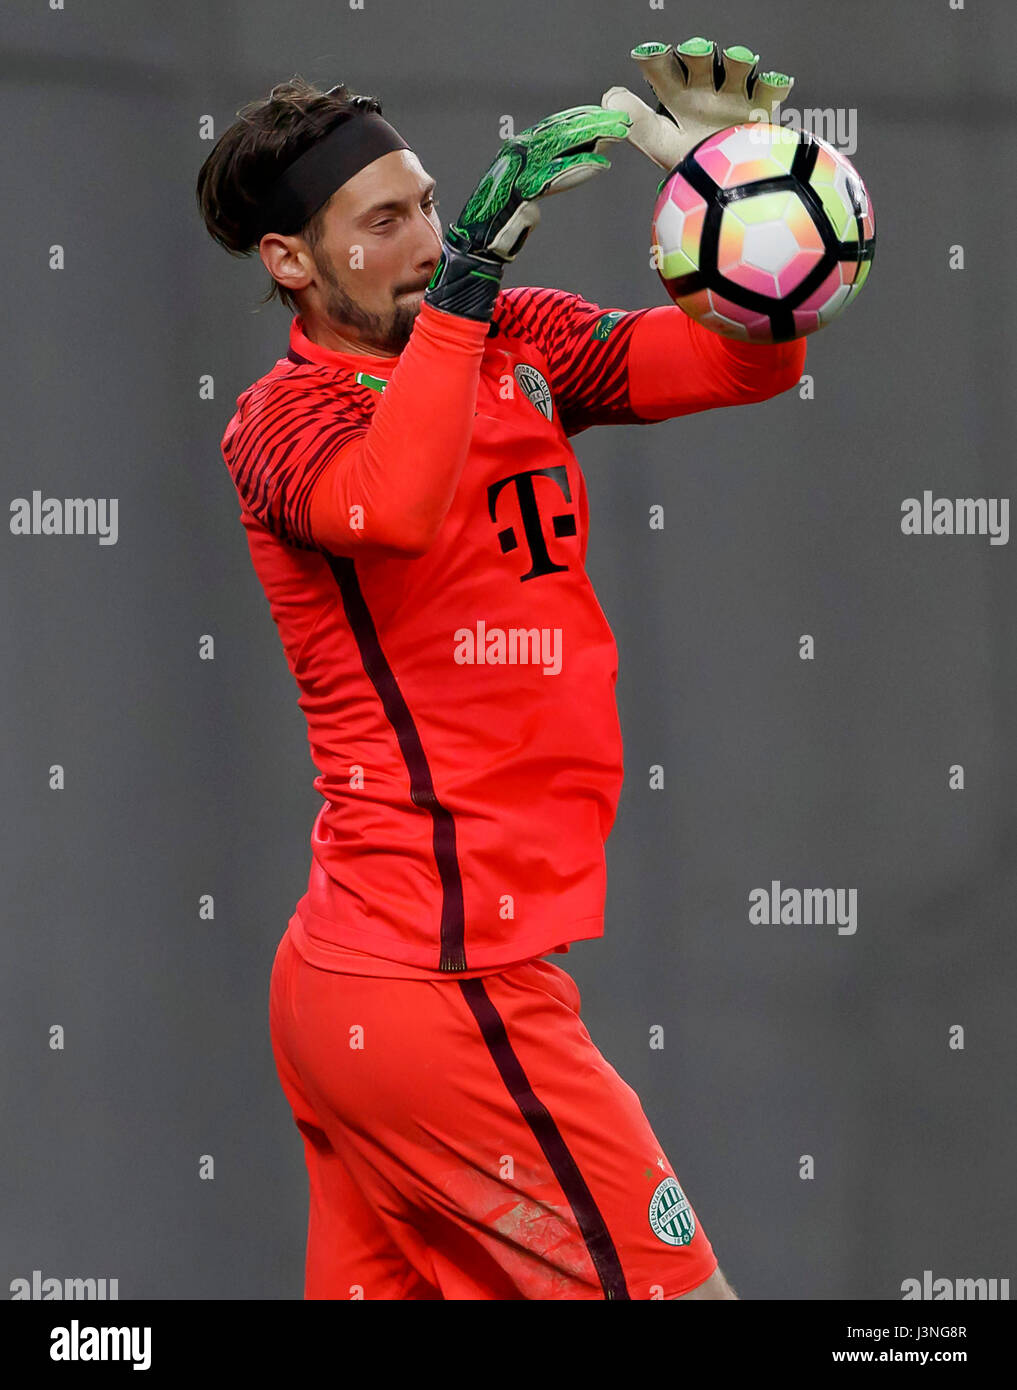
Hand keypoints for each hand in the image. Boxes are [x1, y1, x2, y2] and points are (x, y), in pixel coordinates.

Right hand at [424, 105, 630, 319]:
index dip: (583, 117)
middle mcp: (518, 151)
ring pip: (561, 146)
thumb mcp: (527, 189)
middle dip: (593, 122)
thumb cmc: (503, 220)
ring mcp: (519, 168)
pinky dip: (579, 169)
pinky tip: (602, 166)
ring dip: (592, 138)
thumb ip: (546, 175)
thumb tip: (567, 168)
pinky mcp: (522, 189)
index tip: (608, 112)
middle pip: (562, 130)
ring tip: (618, 134)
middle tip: (620, 118)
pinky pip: (556, 175)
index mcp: (520, 148)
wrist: (479, 240)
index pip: (556, 126)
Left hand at [602, 37, 793, 173]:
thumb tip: (611, 98)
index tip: (650, 57)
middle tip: (694, 57)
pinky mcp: (761, 113)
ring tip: (733, 66)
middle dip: (696, 52)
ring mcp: (734, 101)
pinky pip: (771, 88)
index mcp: (676, 100)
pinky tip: (769, 84)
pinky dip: (773, 83)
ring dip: (735, 59)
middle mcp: (704, 95)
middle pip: (699, 58)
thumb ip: (633, 121)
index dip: (655, 57)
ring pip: (736, 63)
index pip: (661, 67)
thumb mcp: (658, 144)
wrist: (724, 203)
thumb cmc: (691, 173)